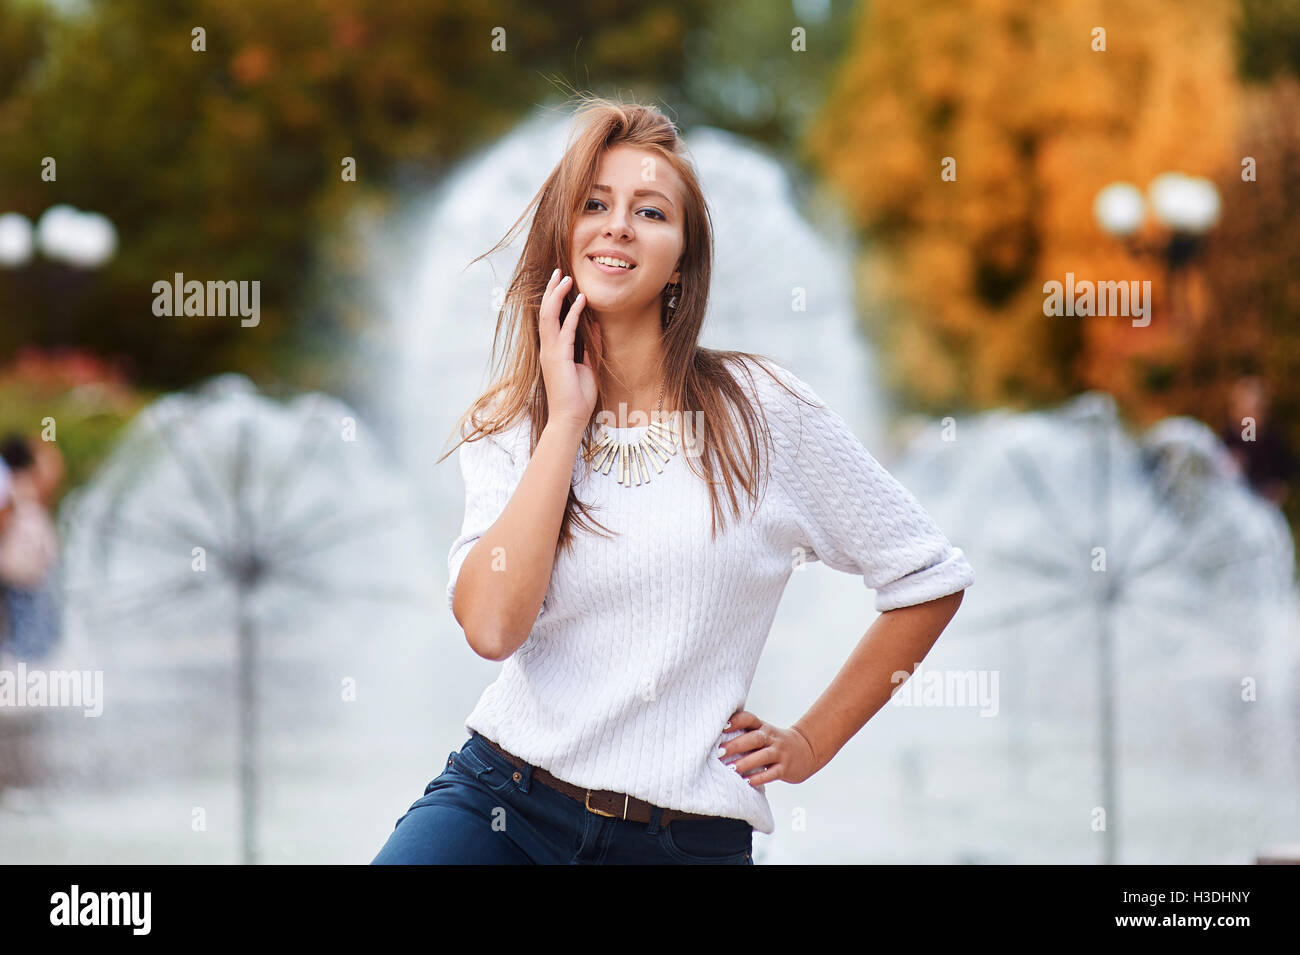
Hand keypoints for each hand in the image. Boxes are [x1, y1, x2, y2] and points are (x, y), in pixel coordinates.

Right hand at [539, 268, 600, 430]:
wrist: (570, 419)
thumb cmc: (578, 397)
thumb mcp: (588, 366)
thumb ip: (589, 346)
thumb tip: (594, 327)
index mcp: (553, 351)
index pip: (551, 319)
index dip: (554, 299)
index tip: (562, 283)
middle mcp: (548, 348)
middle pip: (546, 312)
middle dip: (552, 291)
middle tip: (559, 272)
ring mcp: (551, 352)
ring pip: (550, 317)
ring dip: (558, 296)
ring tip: (566, 278)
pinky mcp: (559, 358)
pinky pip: (566, 330)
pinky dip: (573, 313)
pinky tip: (580, 300)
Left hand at [718, 709, 819, 786]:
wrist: (806, 750)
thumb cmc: (775, 743)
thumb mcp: (763, 733)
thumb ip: (745, 734)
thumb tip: (715, 741)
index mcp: (763, 727)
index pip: (749, 719)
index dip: (736, 721)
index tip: (722, 726)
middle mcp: (772, 738)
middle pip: (754, 738)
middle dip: (736, 745)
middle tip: (719, 752)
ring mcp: (780, 752)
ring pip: (762, 756)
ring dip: (745, 763)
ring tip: (730, 769)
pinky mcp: (785, 768)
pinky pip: (771, 773)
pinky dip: (759, 778)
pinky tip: (747, 781)